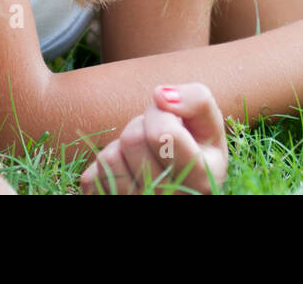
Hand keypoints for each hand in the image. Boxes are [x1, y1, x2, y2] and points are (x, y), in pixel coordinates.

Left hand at [79, 84, 227, 194]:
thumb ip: (197, 100)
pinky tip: (128, 171)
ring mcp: (139, 206)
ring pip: (109, 158)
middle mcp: (170, 200)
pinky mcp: (113, 205)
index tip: (170, 117)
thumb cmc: (196, 145)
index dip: (160, 112)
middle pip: (132, 139)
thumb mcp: (209, 122)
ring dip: (122, 146)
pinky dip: (109, 166)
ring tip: (142, 153)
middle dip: (141, 125)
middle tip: (155, 135)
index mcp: (202, 179)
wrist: (181, 182)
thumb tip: (160, 95)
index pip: (163, 133)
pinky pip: (93, 177)